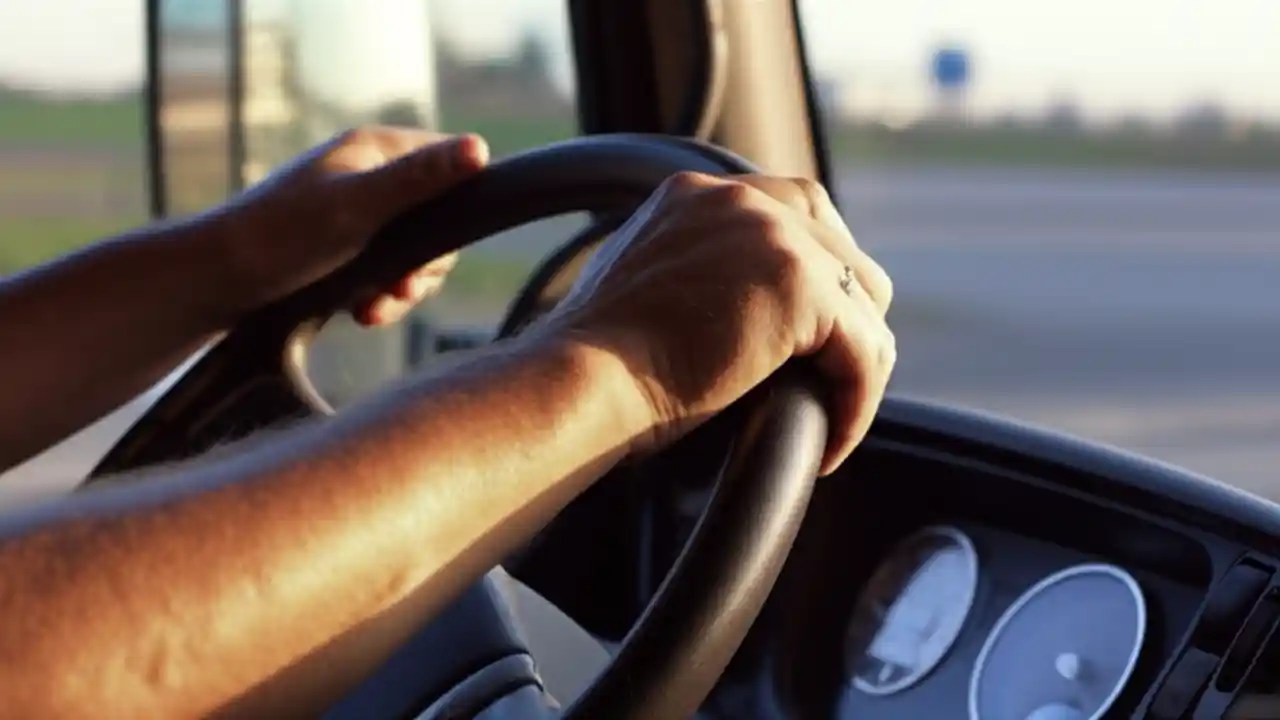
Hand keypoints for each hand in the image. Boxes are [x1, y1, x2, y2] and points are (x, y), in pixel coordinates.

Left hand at [209, 127, 487, 325]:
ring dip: (402, 288)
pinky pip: (385, 273)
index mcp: (374, 149)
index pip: (448, 163)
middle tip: (400, 290)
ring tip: (373, 309)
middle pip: (437, 219)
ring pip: (413, 254)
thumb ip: (419, 180)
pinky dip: (380, 297)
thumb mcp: (358, 207)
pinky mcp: (342, 250)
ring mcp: (355, 214)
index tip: (434, 250)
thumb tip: (481, 149)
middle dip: (424, 265)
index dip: (455, 208)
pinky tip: (361, 314)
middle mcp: (368, 175)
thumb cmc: (281, 236)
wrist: (213, 283)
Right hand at [551, 172, 894, 474]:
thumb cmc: (594, 365)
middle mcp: (741, 198)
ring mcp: (774, 235)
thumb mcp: (643, 291)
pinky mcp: (800, 287)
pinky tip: (827, 447)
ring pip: (866, 304)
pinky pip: (866, 352)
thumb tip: (735, 316)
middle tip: (828, 384)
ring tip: (831, 419)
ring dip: (856, 367)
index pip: (796, 212)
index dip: (818, 275)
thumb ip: (693, 276)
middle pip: (844, 251)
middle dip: (849, 321)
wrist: (577, 382)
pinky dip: (855, 405)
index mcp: (698, 193)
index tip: (812, 337)